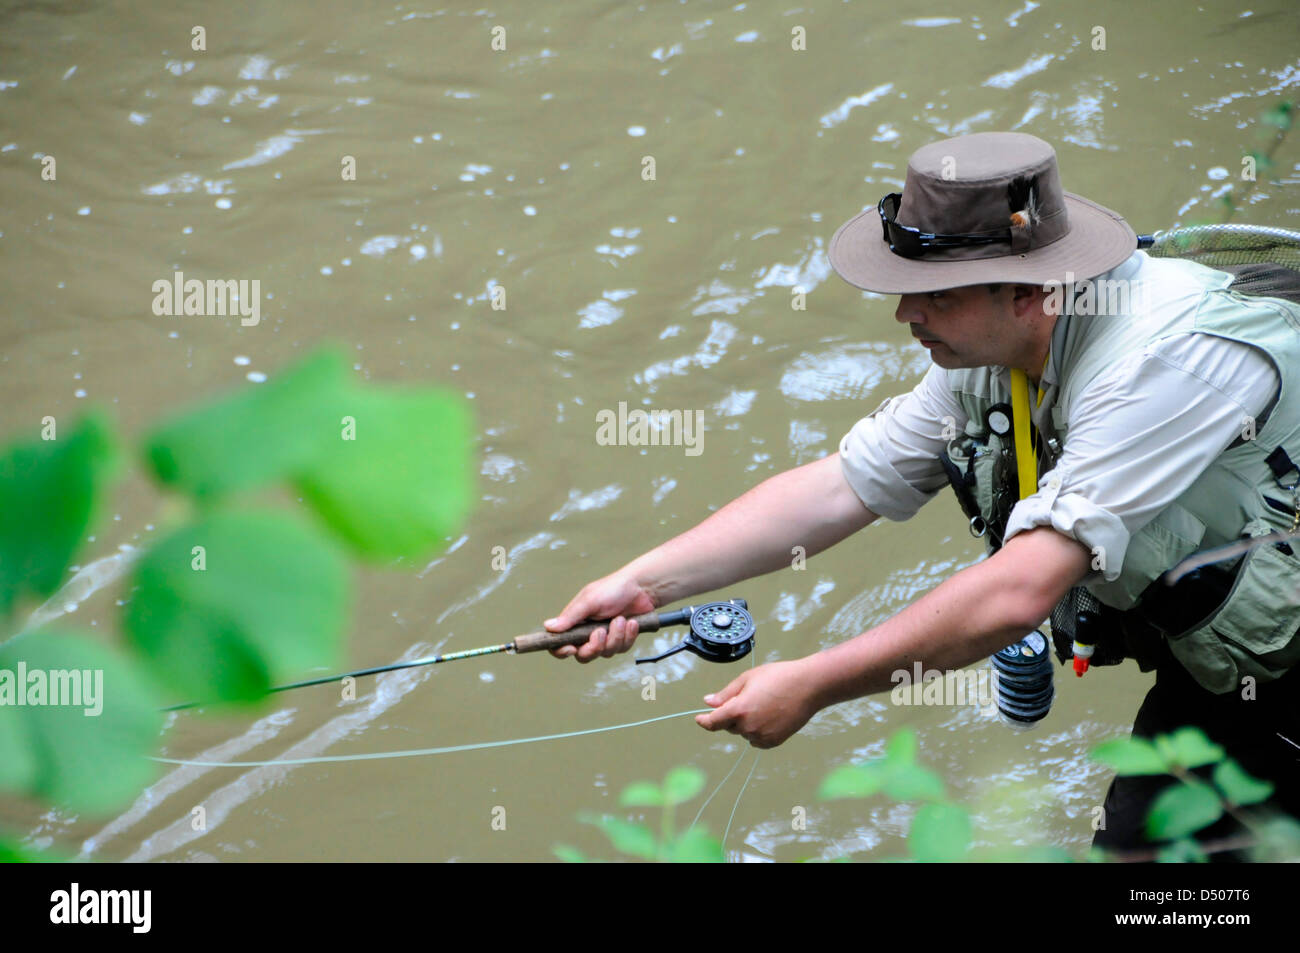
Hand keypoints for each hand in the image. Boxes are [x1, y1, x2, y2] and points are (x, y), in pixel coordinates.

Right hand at [544, 572, 657, 662]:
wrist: (642, 588)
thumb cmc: (613, 589)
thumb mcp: (590, 601)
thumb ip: (570, 616)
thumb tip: (548, 627)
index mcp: (575, 622)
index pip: (559, 644)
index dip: (561, 651)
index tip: (571, 648)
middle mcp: (587, 632)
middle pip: (583, 656)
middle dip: (594, 647)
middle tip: (601, 632)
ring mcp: (605, 638)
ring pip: (605, 653)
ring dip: (615, 637)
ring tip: (621, 619)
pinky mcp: (621, 640)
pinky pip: (622, 649)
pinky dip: (628, 636)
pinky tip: (632, 623)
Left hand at [695, 660, 821, 748]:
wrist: (808, 686)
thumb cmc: (778, 677)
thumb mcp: (748, 678)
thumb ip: (726, 694)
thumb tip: (708, 702)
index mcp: (739, 710)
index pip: (713, 722)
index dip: (704, 721)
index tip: (699, 719)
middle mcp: (748, 727)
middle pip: (729, 726)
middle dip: (732, 715)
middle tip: (749, 697)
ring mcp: (761, 736)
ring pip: (744, 733)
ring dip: (746, 723)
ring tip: (765, 704)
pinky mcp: (773, 742)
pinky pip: (756, 740)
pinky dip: (757, 731)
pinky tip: (770, 716)